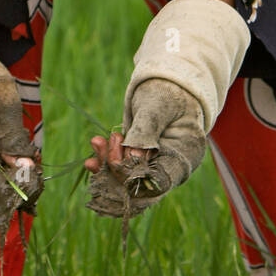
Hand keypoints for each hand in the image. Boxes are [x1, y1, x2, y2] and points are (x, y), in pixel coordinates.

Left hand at [85, 78, 205, 219]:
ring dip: (107, 167)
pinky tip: (91, 162)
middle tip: (113, 139)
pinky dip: (104, 168)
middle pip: (141, 187)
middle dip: (119, 169)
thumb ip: (147, 129)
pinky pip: (118, 175)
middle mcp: (169, 170)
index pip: (161, 181)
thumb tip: (132, 158)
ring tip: (97, 142)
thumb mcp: (159, 104)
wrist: (165, 88)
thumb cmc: (168, 92)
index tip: (127, 155)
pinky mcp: (136, 166)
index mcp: (185, 156)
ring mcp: (152, 170)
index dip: (139, 175)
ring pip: (125, 184)